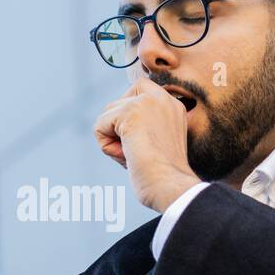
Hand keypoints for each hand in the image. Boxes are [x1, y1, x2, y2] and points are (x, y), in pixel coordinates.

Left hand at [93, 76, 201, 212]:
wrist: (171, 186)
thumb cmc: (165, 178)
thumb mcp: (159, 144)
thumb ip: (145, 127)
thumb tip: (115, 127)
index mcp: (174, 107)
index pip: (141, 88)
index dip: (127, 107)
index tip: (130, 134)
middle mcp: (162, 99)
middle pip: (119, 102)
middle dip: (117, 129)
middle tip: (132, 152)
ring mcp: (146, 103)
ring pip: (108, 114)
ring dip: (111, 140)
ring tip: (131, 157)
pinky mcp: (130, 112)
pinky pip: (100, 125)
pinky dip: (105, 146)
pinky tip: (125, 157)